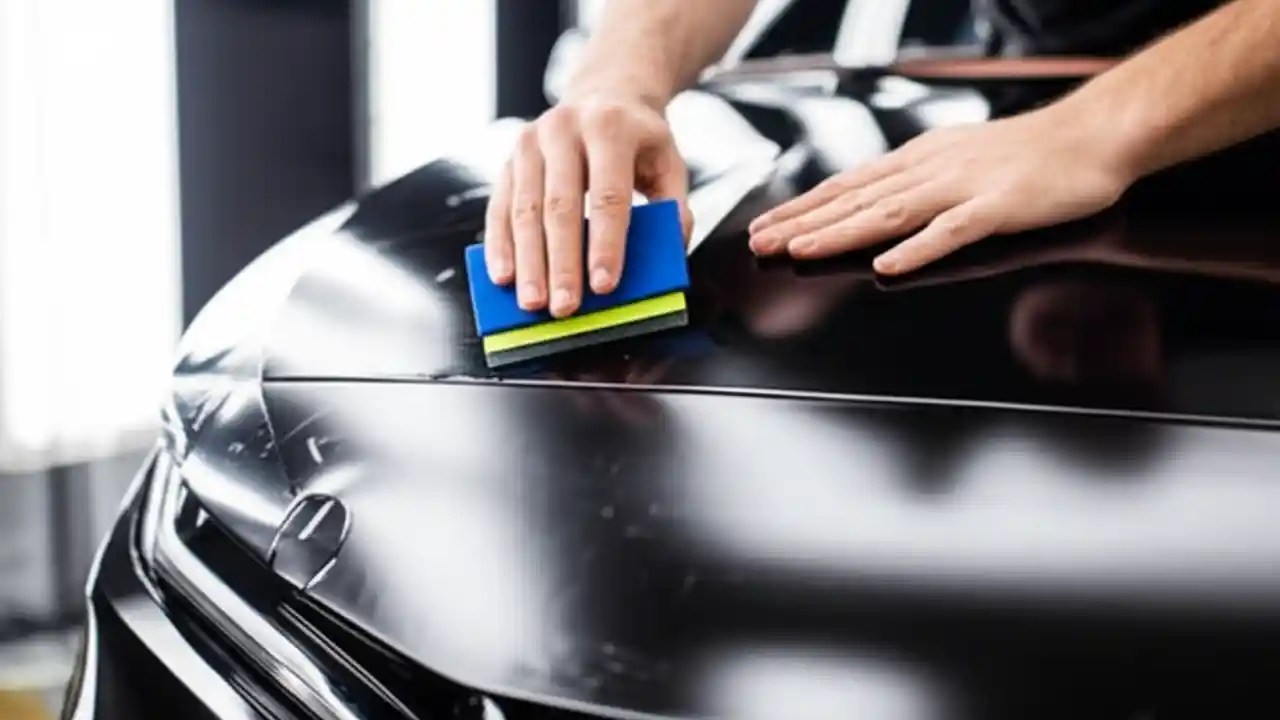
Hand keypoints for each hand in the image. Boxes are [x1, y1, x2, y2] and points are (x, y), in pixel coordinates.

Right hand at [484, 92, 691, 317]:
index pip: (608, 195)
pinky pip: (499, 207)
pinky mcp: (509, 159)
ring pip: (524, 210)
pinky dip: (499, 245)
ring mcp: (530, 142)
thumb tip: (667, 254)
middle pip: (560, 206)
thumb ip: (674, 208)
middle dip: (561, 263)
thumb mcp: (669, 163)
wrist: (604, 94)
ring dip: (527, 262)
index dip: (606, 243)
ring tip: (533, 303)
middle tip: (564, 307)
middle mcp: (564, 129)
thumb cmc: (638, 140)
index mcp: (610, 128)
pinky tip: (504, 277)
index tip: (604, 285)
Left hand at [747, 106, 1133, 275]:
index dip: (804, 208)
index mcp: (919, 160)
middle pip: (856, 200)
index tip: (765, 226)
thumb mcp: (957, 156)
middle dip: (803, 223)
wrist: (1091, 134)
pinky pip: (952, 232)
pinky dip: (918, 249)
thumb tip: (870, 197)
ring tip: (801, 250)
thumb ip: (914, 178)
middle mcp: (931, 170)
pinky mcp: (997, 207)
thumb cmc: (1028, 152)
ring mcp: (963, 188)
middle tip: (760, 243)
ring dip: (841, 233)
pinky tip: (887, 266)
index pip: (849, 186)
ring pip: (890, 214)